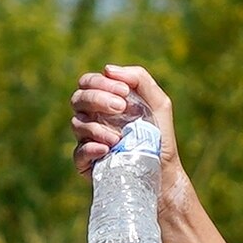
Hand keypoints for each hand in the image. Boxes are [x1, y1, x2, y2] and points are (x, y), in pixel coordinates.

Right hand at [70, 65, 195, 218]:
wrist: (165, 172)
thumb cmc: (159, 136)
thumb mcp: (158, 104)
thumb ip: (140, 80)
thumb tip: (109, 69)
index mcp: (103, 102)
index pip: (88, 83)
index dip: (101, 83)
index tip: (124, 93)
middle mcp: (92, 119)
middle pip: (78, 99)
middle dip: (98, 100)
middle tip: (121, 107)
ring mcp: (87, 141)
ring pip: (77, 124)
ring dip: (98, 127)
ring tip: (120, 138)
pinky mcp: (88, 164)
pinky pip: (78, 153)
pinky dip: (91, 148)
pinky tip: (108, 149)